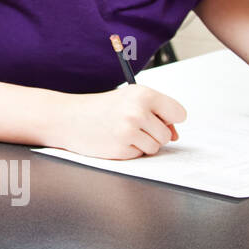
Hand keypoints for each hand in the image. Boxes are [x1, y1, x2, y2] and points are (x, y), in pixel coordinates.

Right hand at [64, 85, 185, 158]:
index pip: (179, 113)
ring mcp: (129, 130)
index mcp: (143, 94)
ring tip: (122, 131)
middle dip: (153, 133)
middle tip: (131, 124)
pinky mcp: (121, 148)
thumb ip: (157, 113)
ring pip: (156, 146)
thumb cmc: (101, 108)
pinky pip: (139, 154)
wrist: (68, 117)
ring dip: (142, 143)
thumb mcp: (130, 100)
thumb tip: (176, 136)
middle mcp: (137, 111)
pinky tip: (114, 139)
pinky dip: (129, 150)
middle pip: (168, 134)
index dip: (169, 118)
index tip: (156, 117)